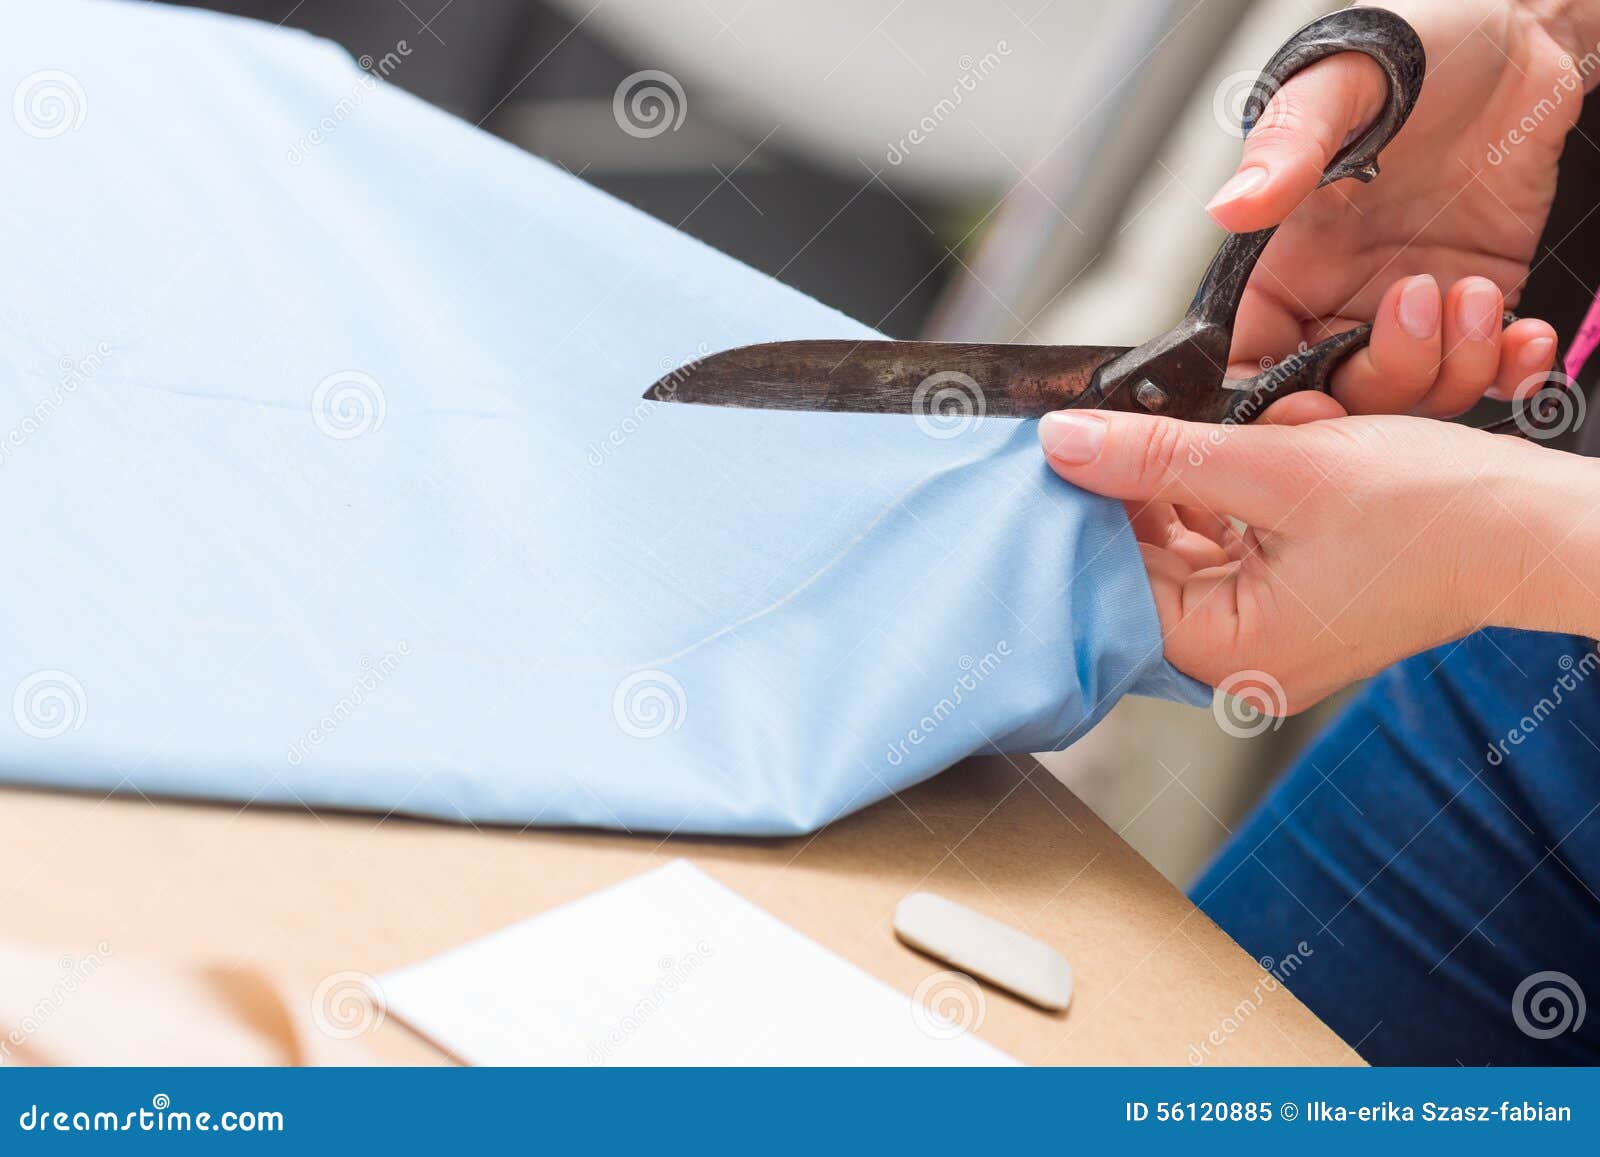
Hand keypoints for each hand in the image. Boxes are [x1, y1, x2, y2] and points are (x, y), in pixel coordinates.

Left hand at [1038, 404, 1599, 710]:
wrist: (1538, 525)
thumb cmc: (1436, 515)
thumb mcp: (1278, 468)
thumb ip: (1160, 457)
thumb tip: (1066, 444)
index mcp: (1228, 654)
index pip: (1112, 583)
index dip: (1087, 509)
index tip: (1070, 446)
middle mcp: (1241, 658)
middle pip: (1145, 562)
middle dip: (1157, 484)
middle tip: (1161, 421)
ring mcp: (1268, 631)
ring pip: (1188, 542)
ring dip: (1205, 478)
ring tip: (1259, 436)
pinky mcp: (1292, 599)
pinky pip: (1233, 539)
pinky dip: (1241, 489)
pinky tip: (1273, 447)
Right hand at [1209, 0, 1590, 412]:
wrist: (1523, 29)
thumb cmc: (1419, 44)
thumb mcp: (1340, 84)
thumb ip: (1286, 149)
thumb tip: (1230, 207)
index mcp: (1282, 261)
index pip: (1248, 362)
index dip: (1270, 402)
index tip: (1311, 402)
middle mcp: (1337, 296)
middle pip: (1338, 397)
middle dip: (1385, 376)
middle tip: (1420, 302)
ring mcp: (1408, 307)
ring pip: (1413, 395)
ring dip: (1454, 368)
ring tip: (1477, 293)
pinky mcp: (1474, 305)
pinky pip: (1484, 375)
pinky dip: (1507, 373)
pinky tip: (1522, 334)